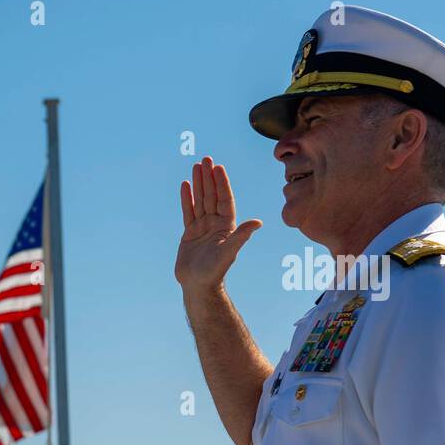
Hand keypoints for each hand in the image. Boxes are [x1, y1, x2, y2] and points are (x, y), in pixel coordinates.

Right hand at [175, 156, 260, 295]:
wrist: (198, 285)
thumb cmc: (215, 271)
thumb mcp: (229, 252)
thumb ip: (241, 235)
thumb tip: (258, 222)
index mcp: (226, 225)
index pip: (224, 199)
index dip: (221, 183)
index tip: (218, 167)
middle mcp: (216, 223)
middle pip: (212, 195)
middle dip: (209, 177)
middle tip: (206, 159)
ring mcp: (203, 227)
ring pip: (200, 200)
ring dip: (199, 183)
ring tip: (196, 166)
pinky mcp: (190, 233)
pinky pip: (188, 211)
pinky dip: (187, 198)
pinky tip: (185, 185)